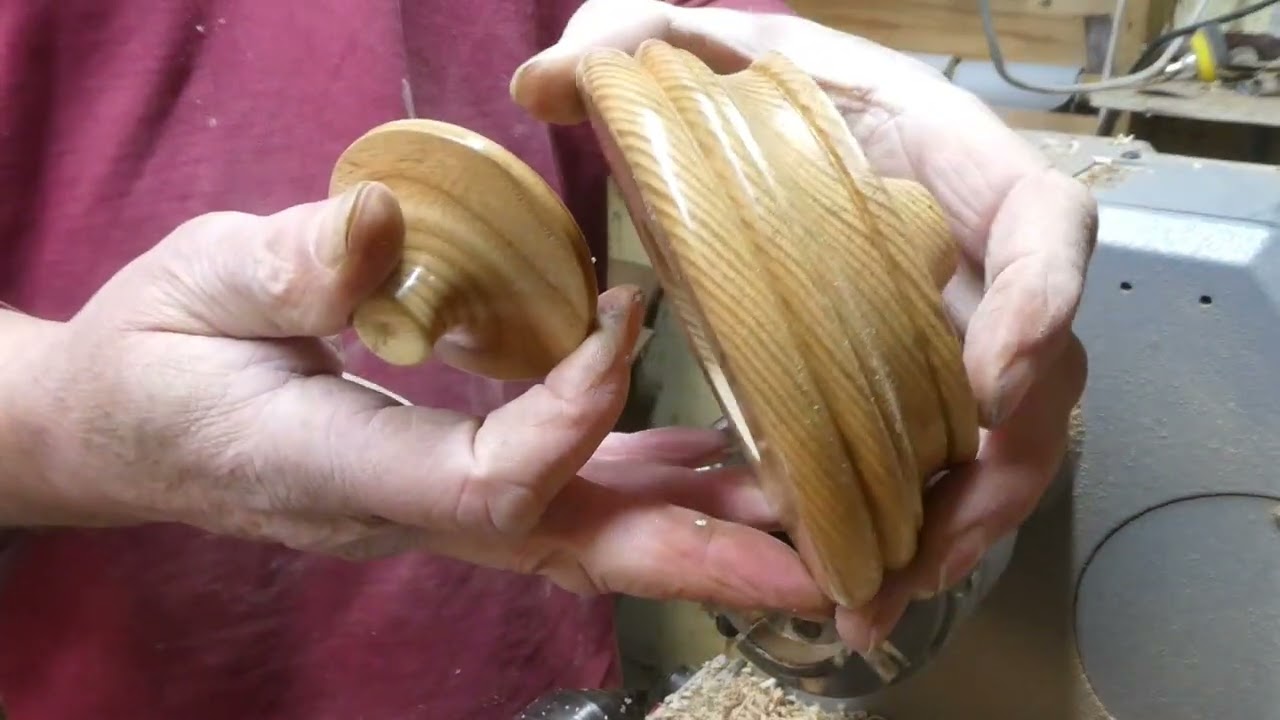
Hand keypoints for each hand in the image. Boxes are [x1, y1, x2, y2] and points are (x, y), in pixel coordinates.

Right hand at [2, 182, 827, 614]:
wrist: (120, 428)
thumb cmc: (152, 355)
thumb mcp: (202, 284)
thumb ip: (292, 268)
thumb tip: (386, 224)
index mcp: (341, 470)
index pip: (489, 478)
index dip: (570, 415)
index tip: (624, 315)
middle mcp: (407, 511)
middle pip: (574, 551)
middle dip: (697, 562)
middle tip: (816, 573)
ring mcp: (434, 507)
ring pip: (585, 533)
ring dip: (699, 531)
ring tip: (807, 522)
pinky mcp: (445, 481)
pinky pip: (566, 493)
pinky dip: (646, 480)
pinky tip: (711, 461)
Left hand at [511, 0, 1092, 649]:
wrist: (745, 125)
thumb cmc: (739, 80)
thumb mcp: (692, 42)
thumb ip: (627, 35)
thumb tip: (547, 83)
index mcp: (940, 155)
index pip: (1042, 220)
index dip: (1043, 302)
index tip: (992, 384)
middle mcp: (964, 249)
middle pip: (1041, 367)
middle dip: (998, 468)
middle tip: (926, 548)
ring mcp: (939, 319)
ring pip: (995, 435)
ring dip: (953, 525)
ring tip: (878, 599)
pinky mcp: (897, 371)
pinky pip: (931, 453)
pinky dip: (905, 521)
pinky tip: (853, 579)